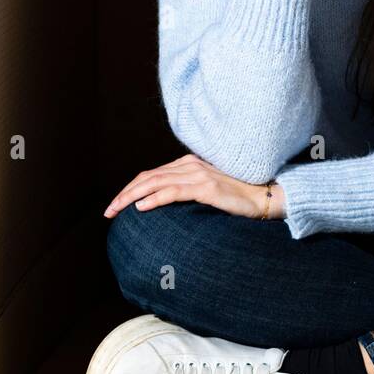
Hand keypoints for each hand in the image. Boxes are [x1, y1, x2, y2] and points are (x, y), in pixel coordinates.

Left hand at [103, 153, 284, 220]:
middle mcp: (191, 165)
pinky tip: (141, 208)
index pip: (152, 174)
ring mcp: (198, 174)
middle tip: (108, 210)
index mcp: (190, 163)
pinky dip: (153, 199)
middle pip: (148, 177)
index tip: (117, 203)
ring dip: (131, 197)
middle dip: (124, 193)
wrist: (265, 196)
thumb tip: (166, 203)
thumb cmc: (239, 197)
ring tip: (116, 210)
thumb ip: (189, 189)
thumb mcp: (209, 189)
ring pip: (155, 183)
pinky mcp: (206, 187)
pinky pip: (173, 192)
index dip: (130, 188)